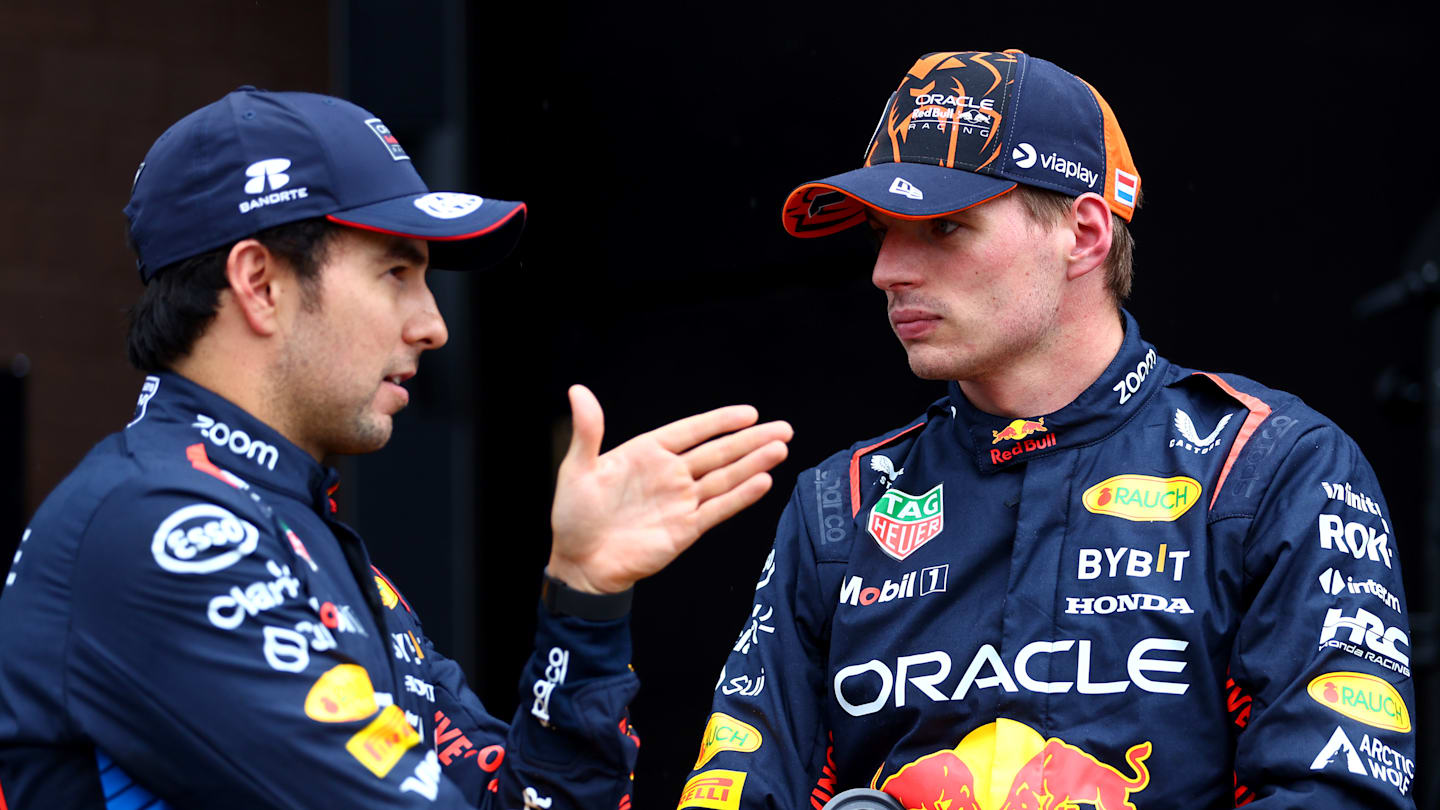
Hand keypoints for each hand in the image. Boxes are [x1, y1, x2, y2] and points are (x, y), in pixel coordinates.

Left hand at [548, 385, 792, 593]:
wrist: (580, 564)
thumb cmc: (574, 516)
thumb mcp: (577, 469)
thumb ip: (588, 431)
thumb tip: (578, 391)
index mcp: (646, 454)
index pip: (691, 431)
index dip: (720, 421)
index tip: (749, 413)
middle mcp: (670, 475)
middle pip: (718, 453)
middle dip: (751, 440)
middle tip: (783, 428)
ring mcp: (680, 501)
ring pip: (725, 478)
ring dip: (753, 464)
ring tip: (780, 449)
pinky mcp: (686, 529)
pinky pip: (718, 509)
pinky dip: (740, 497)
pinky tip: (763, 482)